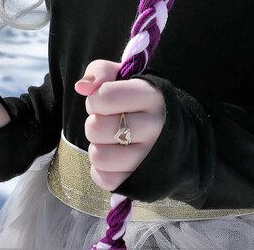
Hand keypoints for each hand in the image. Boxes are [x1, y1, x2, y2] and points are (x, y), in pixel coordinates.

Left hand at [76, 59, 165, 192]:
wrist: (172, 133)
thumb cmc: (139, 101)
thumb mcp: (125, 77)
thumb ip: (101, 71)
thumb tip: (81, 87)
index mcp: (152, 95)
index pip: (105, 97)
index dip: (95, 99)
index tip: (103, 101)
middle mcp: (155, 127)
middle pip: (96, 128)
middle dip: (94, 123)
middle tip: (107, 121)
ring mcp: (150, 157)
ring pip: (99, 156)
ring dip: (97, 147)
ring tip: (110, 141)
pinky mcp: (141, 181)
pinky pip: (104, 179)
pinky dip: (102, 170)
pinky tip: (115, 157)